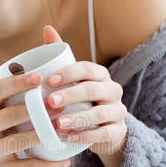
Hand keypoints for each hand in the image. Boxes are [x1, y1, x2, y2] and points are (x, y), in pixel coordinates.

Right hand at [0, 65, 71, 166]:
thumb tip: (49, 32)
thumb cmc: (4, 125)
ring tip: (64, 129)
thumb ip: (24, 73)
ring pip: (17, 142)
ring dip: (43, 135)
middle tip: (59, 105)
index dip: (17, 83)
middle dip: (35, 110)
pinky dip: (47, 166)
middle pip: (7, 117)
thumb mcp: (3, 104)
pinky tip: (65, 161)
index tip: (40, 77)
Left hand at [41, 25, 127, 158]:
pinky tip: (69, 138)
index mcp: (100, 75)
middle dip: (70, 95)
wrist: (104, 130)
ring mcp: (118, 111)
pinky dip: (86, 136)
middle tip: (49, 102)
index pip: (87, 68)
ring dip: (77, 118)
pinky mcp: (118, 132)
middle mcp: (113, 90)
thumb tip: (47, 29)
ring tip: (58, 124)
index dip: (69, 73)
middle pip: (93, 89)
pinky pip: (104, 134)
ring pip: (100, 113)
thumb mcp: (73, 80)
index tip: (49, 80)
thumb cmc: (82, 100)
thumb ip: (60, 56)